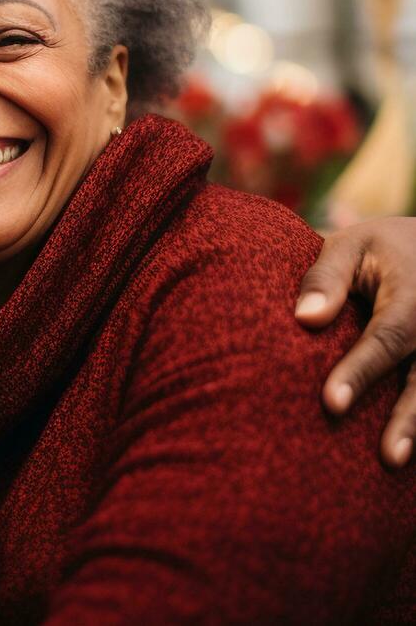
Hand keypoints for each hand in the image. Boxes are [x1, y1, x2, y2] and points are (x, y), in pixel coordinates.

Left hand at [295, 217, 415, 466]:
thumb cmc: (381, 250)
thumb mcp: (352, 246)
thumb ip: (326, 278)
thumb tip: (304, 319)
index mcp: (412, 296)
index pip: (386, 338)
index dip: (360, 372)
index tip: (330, 403)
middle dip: (406, 418)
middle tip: (387, 456)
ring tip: (395, 462)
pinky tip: (410, 456)